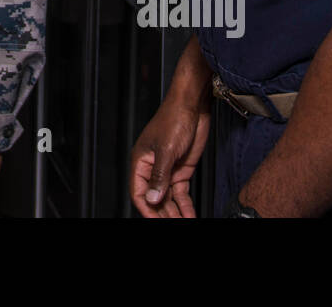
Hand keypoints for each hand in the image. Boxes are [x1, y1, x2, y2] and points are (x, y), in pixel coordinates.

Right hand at [129, 95, 210, 217]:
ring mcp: (167, 170)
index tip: (156, 220)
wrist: (192, 106)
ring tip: (183, 223)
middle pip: (154, 199)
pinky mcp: (181, 170)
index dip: (147, 209)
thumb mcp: (167, 150)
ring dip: (175, 213)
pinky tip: (189, 215)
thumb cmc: (174, 119)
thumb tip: (152, 199)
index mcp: (141, 162)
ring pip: (168, 198)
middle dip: (163, 214)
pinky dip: (185, 206)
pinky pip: (181, 194)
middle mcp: (152, 168)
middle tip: (175, 224)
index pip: (139, 193)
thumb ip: (160, 177)